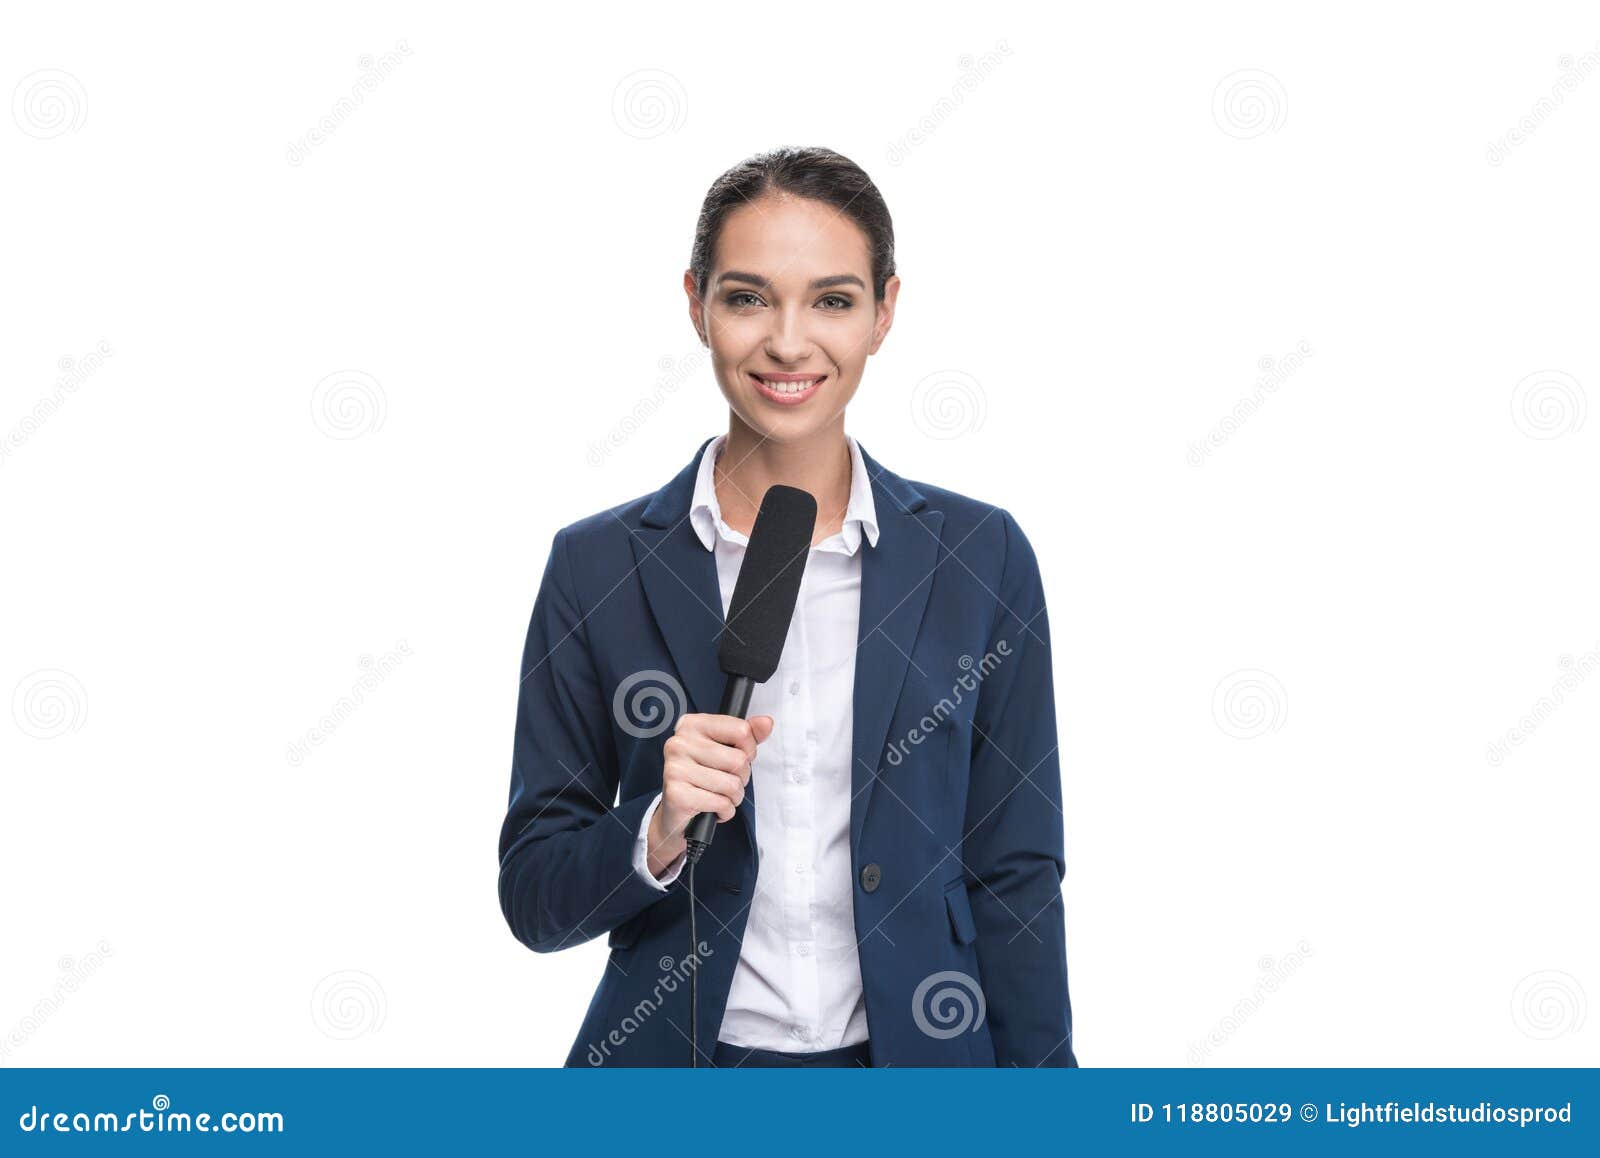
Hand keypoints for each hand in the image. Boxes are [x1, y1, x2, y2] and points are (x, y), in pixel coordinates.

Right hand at [646, 713, 773, 876]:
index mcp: (692, 724)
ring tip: (719, 796)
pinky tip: (712, 808)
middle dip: (741, 778)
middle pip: (739, 760)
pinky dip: (725, 811)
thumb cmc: (704, 776)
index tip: (736, 758)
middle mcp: (679, 743)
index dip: (748, 750)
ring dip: (734, 797)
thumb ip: (748, 735)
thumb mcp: (726, 749)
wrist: (677, 810)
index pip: (741, 730)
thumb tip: (766, 722)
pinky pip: (722, 803)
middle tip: (726, 781)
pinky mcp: (677, 794)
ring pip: (732, 784)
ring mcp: (675, 768)